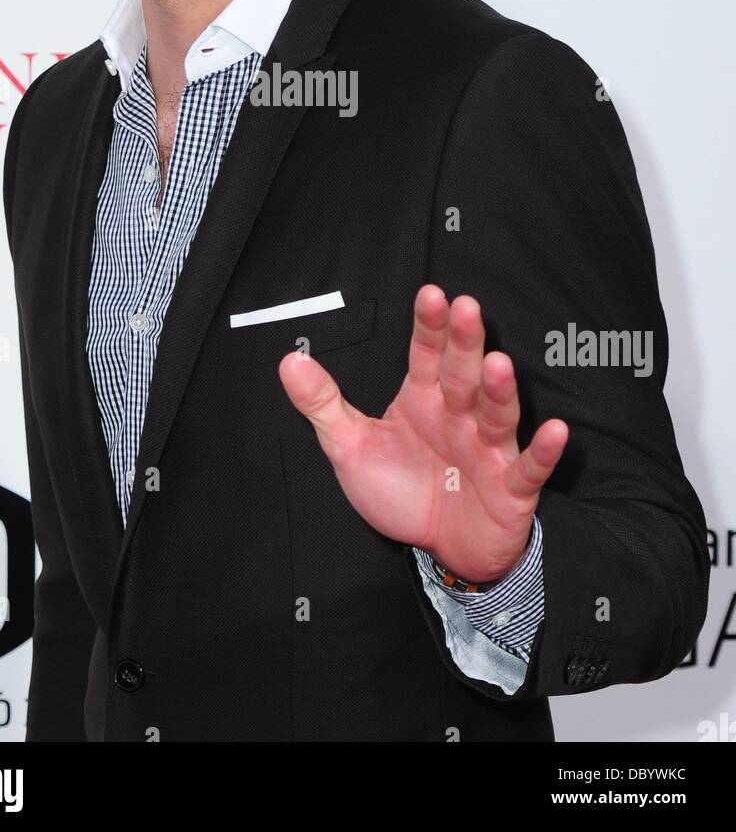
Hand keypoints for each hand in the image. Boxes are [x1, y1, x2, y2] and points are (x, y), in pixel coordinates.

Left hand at [278, 285, 568, 582]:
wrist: (441, 550)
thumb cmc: (402, 490)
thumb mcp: (352, 447)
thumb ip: (323, 404)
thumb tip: (289, 361)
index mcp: (425, 399)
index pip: (427, 354)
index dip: (429, 326)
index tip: (430, 294)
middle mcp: (460, 416)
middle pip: (463, 374)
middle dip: (465, 343)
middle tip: (467, 308)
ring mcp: (489, 449)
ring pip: (496, 413)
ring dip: (500, 390)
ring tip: (498, 364)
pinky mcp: (512, 487)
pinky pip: (530, 467)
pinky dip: (543, 451)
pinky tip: (556, 430)